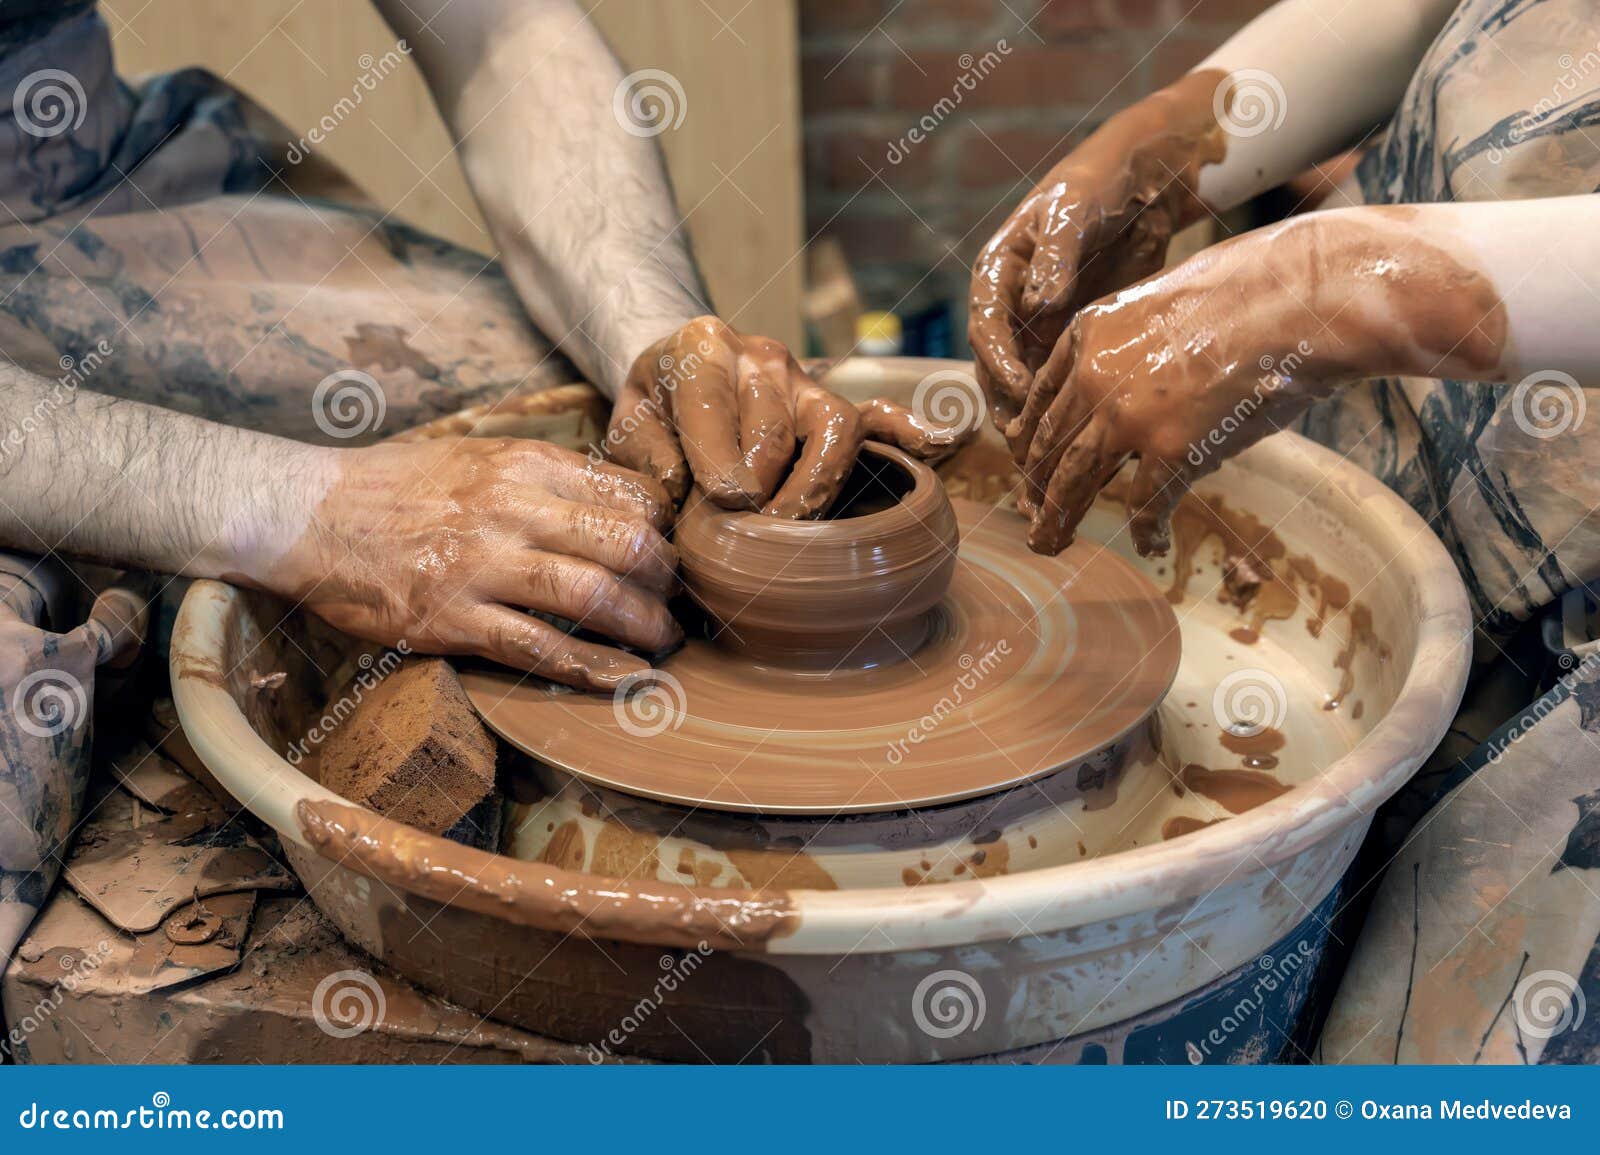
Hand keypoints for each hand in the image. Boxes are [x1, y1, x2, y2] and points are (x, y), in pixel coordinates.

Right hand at [258, 438, 681, 690]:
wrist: (307, 514)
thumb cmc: (394, 485)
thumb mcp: (476, 455)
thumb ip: (540, 476)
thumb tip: (609, 502)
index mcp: (522, 465)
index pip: (628, 492)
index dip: (664, 528)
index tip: (668, 552)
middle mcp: (511, 509)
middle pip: (626, 542)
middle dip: (667, 580)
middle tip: (675, 603)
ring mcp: (482, 566)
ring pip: (593, 596)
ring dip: (642, 627)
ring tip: (661, 643)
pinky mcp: (453, 618)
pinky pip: (540, 648)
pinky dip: (593, 669)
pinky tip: (624, 679)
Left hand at [605, 316, 968, 517]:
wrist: (680, 367)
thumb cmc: (655, 407)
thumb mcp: (628, 422)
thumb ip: (646, 456)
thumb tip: (679, 493)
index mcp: (703, 348)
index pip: (716, 406)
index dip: (719, 463)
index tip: (721, 504)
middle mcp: (762, 356)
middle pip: (774, 429)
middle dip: (761, 490)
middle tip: (744, 536)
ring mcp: (805, 381)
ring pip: (830, 430)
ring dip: (813, 489)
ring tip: (792, 533)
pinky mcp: (832, 407)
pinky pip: (878, 415)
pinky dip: (908, 430)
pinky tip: (936, 443)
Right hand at [968, 70, 1225, 443]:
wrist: (1140, 184)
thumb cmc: (1097, 185)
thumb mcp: (1073, 212)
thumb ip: (1055, 258)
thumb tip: (1039, 303)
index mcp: (997, 274)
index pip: (986, 327)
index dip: (999, 362)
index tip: (1021, 389)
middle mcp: (1010, 308)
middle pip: (997, 368)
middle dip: (1008, 405)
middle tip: (1027, 441)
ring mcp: (1038, 328)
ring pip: (1024, 385)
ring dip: (1031, 419)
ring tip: (1045, 453)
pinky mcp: (1068, 340)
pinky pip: (1059, 382)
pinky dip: (1062, 411)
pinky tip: (1076, 438)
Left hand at [1012, 211, 1505, 556]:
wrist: (1300, 294)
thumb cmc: (1253, 288)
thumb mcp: (1165, 300)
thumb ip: (1136, 344)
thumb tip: (1142, 385)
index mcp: (1089, 333)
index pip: (1042, 396)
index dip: (1032, 436)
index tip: (1029, 460)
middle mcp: (1093, 375)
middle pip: (1049, 442)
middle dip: (1035, 484)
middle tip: (1029, 513)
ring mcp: (1126, 415)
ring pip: (1074, 479)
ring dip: (1059, 516)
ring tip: (1049, 543)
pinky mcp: (1169, 449)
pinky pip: (1144, 504)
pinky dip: (1143, 529)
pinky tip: (1147, 545)